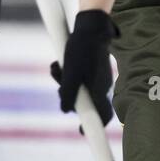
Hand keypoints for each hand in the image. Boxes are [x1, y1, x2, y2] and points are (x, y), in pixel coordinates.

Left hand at [50, 9, 117, 124]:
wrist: (91, 27)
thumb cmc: (82, 50)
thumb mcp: (71, 73)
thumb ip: (67, 92)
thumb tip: (65, 109)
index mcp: (99, 90)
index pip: (102, 115)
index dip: (93, 127)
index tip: (83, 133)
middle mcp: (101, 86)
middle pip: (85, 102)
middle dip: (68, 96)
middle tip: (59, 87)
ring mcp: (97, 77)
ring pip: (79, 88)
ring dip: (65, 82)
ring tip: (57, 68)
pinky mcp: (93, 69)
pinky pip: (79, 77)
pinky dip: (68, 74)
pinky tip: (59, 64)